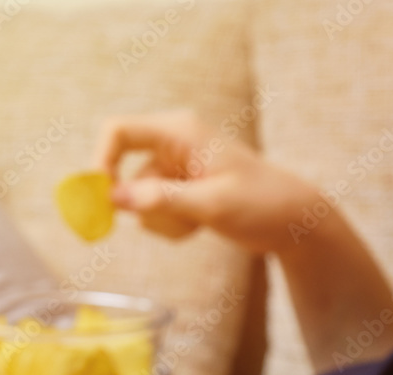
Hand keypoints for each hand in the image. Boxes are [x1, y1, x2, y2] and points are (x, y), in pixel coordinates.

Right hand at [98, 110, 320, 254]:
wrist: (292, 220)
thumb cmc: (261, 203)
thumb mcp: (212, 204)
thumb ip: (162, 200)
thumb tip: (116, 198)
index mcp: (179, 131)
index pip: (118, 132)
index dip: (101, 161)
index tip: (102, 198)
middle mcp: (170, 144)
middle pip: (123, 173)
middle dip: (142, 205)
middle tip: (170, 220)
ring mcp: (172, 168)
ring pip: (137, 199)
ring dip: (160, 219)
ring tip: (197, 221)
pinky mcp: (176, 189)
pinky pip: (150, 212)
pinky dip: (168, 225)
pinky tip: (197, 224)